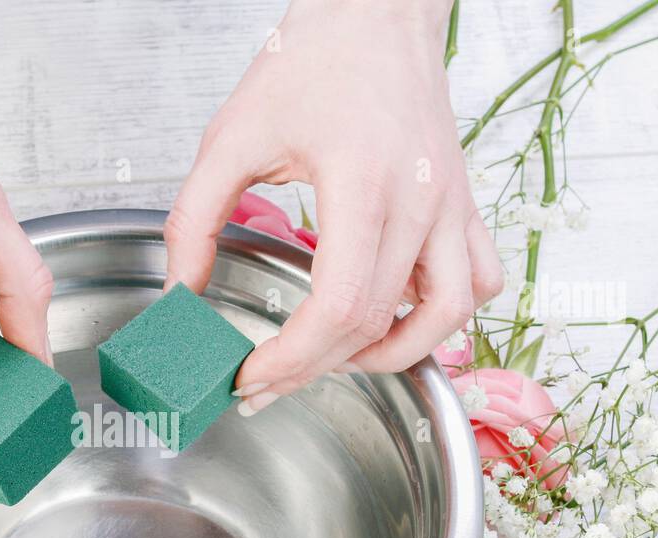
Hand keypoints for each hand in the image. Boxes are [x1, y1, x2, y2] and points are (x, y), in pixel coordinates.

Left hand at [165, 0, 502, 412]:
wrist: (376, 12)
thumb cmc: (313, 60)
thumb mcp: (232, 135)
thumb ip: (195, 218)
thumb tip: (180, 292)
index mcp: (362, 183)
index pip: (338, 305)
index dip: (291, 357)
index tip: (250, 375)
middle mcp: (419, 201)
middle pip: (378, 324)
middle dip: (314, 369)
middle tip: (267, 381)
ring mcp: (450, 205)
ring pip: (448, 317)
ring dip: (393, 355)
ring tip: (338, 360)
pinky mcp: (463, 204)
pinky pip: (477, 281)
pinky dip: (442, 316)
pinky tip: (396, 315)